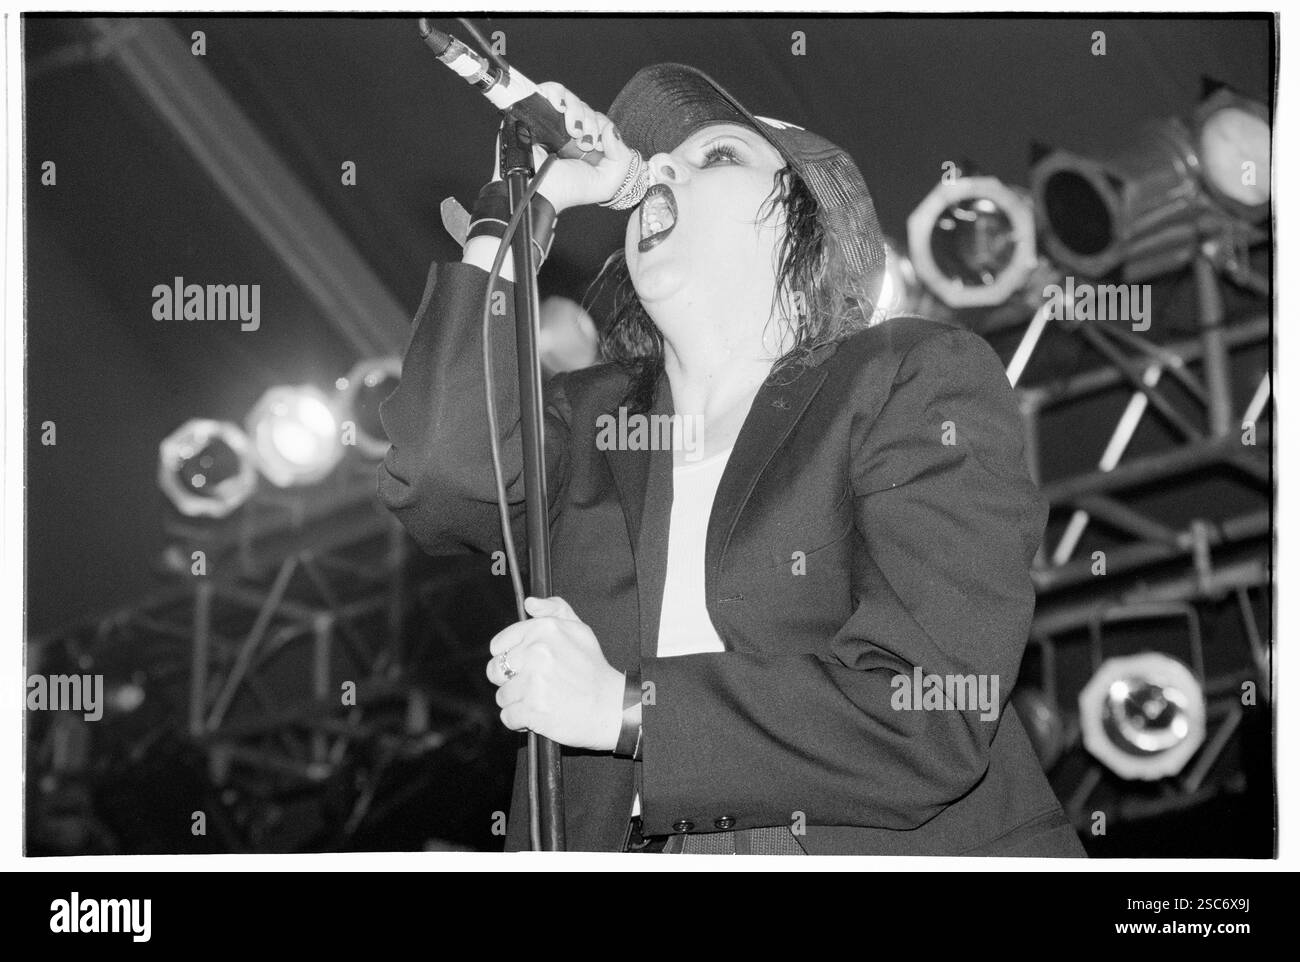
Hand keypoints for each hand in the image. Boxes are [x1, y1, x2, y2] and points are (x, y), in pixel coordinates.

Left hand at [486, 596, 624, 750]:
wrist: (611, 707)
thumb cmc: (593, 670)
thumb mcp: (580, 630)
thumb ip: (554, 609)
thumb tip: (530, 603)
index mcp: (544, 629)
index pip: (498, 645)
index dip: (510, 658)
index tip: (525, 666)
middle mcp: (536, 652)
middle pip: (495, 671)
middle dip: (511, 681)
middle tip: (535, 685)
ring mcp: (533, 682)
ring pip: (502, 696)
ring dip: (518, 702)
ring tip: (542, 699)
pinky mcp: (532, 709)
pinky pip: (507, 716)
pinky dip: (520, 721)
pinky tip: (540, 714)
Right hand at [493, 82, 633, 213]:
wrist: (538, 190)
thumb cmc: (566, 190)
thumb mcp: (607, 183)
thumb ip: (622, 158)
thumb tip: (610, 129)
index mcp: (584, 148)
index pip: (600, 122)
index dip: (602, 128)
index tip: (596, 146)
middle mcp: (568, 134)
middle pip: (587, 109)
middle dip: (591, 123)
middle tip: (585, 143)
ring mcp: (552, 123)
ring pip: (571, 99)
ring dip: (577, 112)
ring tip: (572, 132)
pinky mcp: (535, 113)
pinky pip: (550, 90)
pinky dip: (558, 94)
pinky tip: (560, 107)